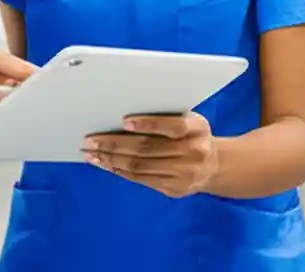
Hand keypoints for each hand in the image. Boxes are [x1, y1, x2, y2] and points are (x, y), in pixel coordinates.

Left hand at [84, 113, 217, 197]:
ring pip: (140, 166)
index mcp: (196, 129)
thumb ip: (164, 116)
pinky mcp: (173, 189)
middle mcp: (192, 153)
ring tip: (91, 154)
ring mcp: (183, 174)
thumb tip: (121, 115)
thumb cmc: (192, 134)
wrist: (214, 165)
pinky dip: (120, 171)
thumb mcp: (188, 119)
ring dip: (111, 160)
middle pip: (148, 149)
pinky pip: (141, 179)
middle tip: (90, 140)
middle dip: (114, 144)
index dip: (147, 123)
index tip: (123, 121)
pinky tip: (106, 164)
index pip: (172, 126)